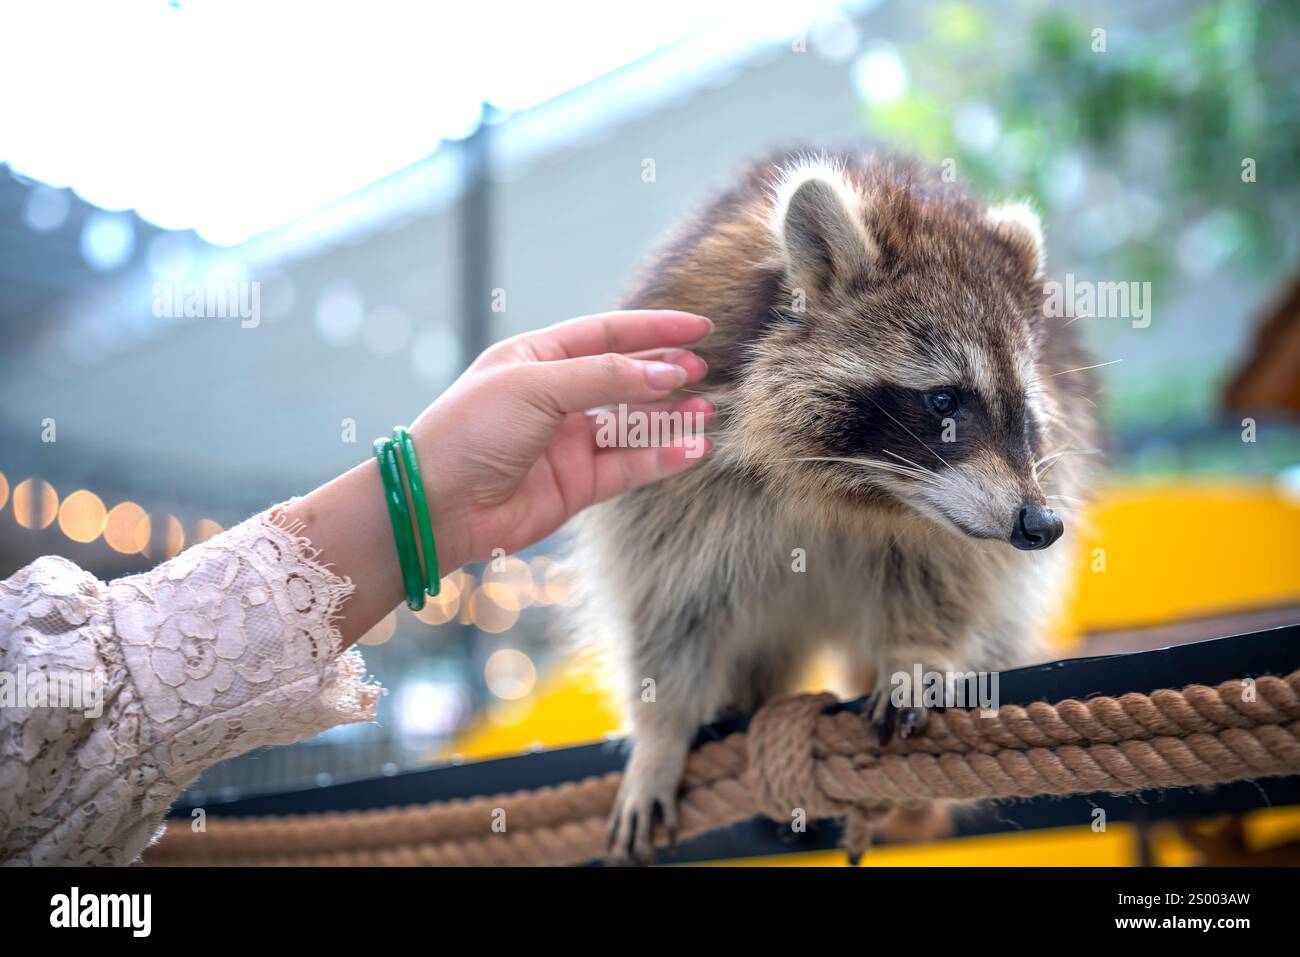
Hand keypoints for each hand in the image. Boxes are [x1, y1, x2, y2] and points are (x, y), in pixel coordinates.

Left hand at [410, 310, 714, 569]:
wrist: (436, 505)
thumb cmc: (471, 431)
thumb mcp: (536, 386)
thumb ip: (605, 377)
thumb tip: (668, 372)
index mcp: (536, 359)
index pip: (606, 334)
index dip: (653, 329)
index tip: (699, 327)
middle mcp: (555, 397)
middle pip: (624, 378)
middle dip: (666, 372)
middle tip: (705, 369)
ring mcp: (567, 443)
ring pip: (632, 425)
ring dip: (670, 416)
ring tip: (707, 409)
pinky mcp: (577, 485)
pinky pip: (629, 466)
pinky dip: (661, 456)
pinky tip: (690, 447)